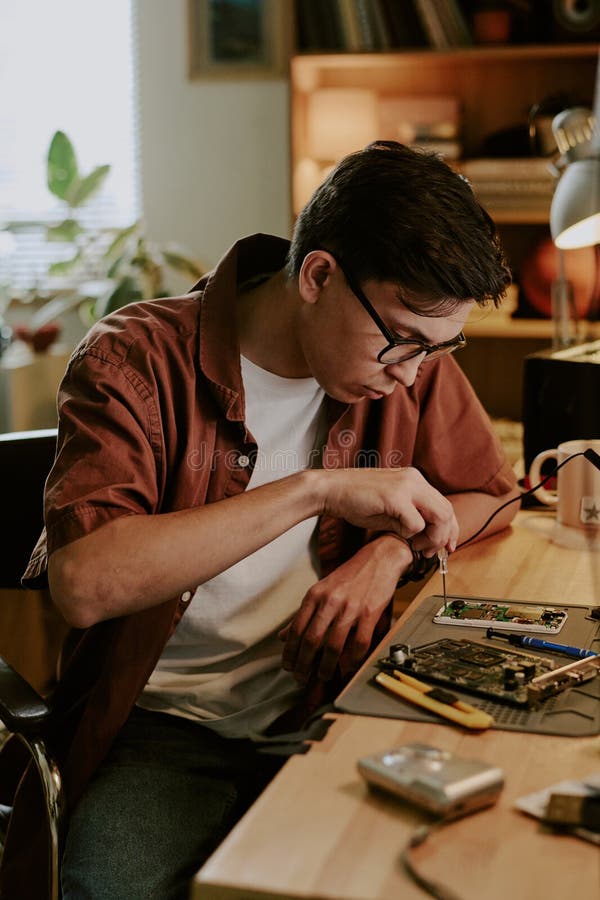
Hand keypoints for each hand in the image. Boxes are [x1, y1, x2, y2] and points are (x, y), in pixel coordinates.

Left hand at [279, 535, 412, 683]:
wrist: (378, 559)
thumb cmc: (349, 576)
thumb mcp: (320, 590)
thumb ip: (303, 614)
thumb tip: (283, 636)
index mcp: (314, 595)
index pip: (296, 629)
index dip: (290, 652)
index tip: (288, 666)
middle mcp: (330, 601)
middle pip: (311, 640)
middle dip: (304, 664)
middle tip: (301, 678)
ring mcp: (351, 608)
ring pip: (333, 645)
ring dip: (326, 666)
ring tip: (323, 676)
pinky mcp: (370, 613)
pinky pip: (359, 643)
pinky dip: (352, 660)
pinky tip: (347, 668)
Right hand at [319, 467, 457, 555]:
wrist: (331, 490)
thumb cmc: (355, 500)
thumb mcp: (390, 509)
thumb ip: (410, 518)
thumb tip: (427, 537)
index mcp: (414, 480)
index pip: (444, 505)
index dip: (450, 529)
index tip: (448, 546)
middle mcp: (414, 479)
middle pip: (447, 511)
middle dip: (444, 536)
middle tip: (432, 552)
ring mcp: (406, 486)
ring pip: (439, 516)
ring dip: (432, 537)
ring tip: (418, 546)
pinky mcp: (395, 497)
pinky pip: (416, 523)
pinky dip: (411, 534)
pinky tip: (399, 535)